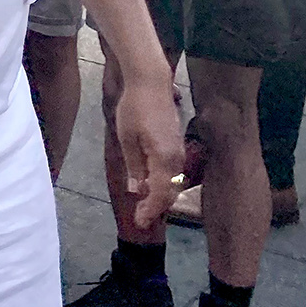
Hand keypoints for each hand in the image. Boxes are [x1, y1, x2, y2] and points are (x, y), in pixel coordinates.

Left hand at [114, 75, 185, 228]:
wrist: (151, 83)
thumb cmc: (134, 108)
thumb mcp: (126, 138)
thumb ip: (134, 166)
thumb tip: (137, 190)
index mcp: (164, 159)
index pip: (160, 193)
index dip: (150, 210)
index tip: (140, 222)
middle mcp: (176, 159)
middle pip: (169, 192)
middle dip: (155, 207)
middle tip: (140, 219)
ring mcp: (179, 152)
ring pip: (172, 183)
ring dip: (159, 196)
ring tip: (143, 207)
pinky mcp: (176, 145)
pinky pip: (172, 172)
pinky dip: (163, 183)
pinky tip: (149, 185)